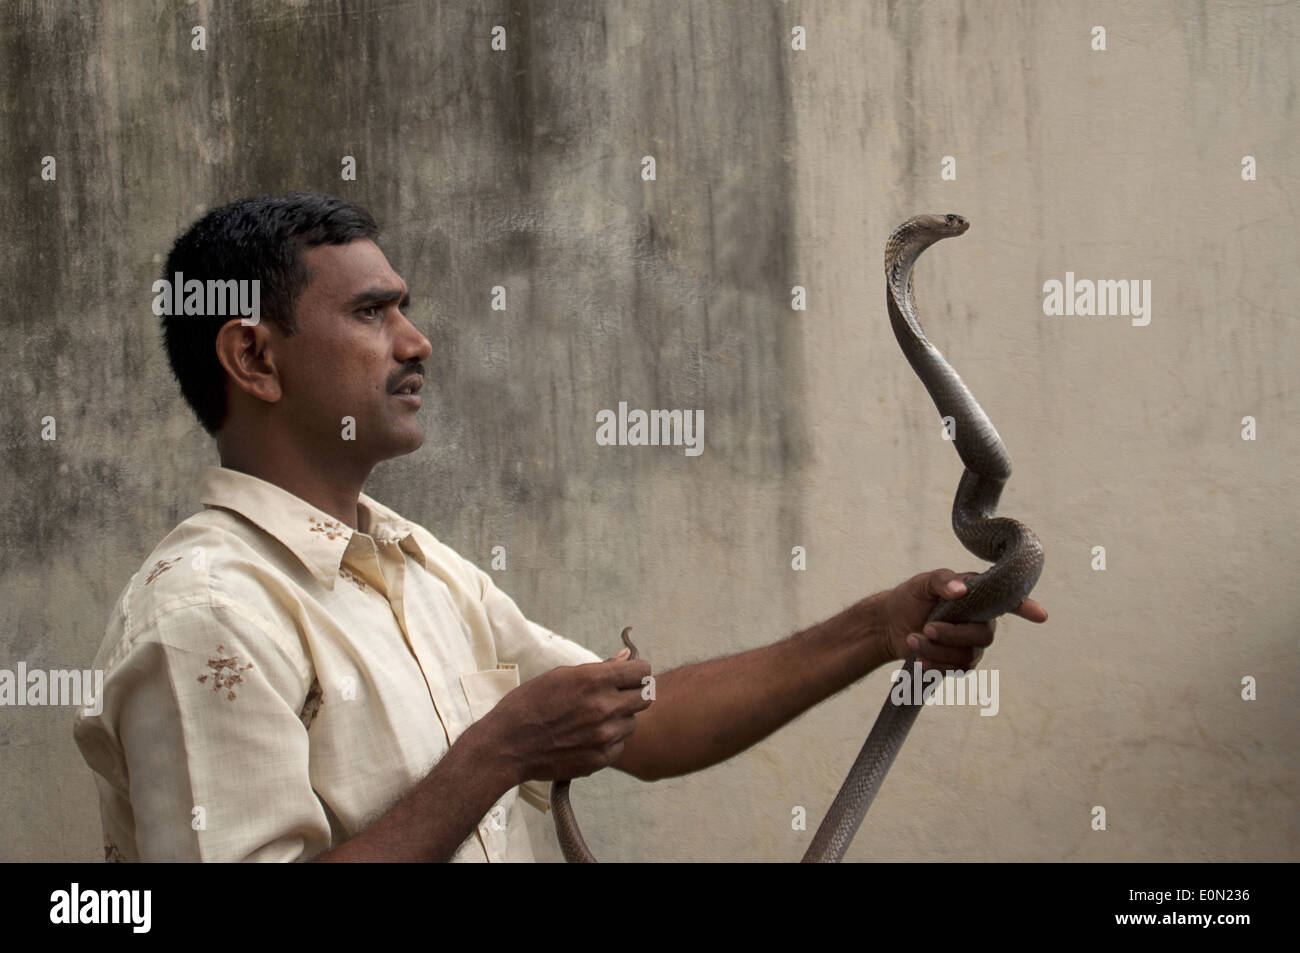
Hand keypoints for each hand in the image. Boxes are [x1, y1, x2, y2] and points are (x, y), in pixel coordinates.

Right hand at [475, 655, 652, 785]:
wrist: (507, 746)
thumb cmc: (528, 705)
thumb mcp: (559, 676)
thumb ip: (598, 668)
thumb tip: (625, 658)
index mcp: (594, 680)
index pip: (642, 671)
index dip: (637, 671)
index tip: (629, 675)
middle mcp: (604, 708)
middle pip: (645, 697)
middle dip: (633, 693)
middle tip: (616, 695)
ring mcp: (604, 736)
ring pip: (632, 722)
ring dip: (620, 718)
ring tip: (593, 718)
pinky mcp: (600, 759)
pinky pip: (620, 744)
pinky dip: (609, 740)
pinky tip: (587, 736)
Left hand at [879, 568, 1046, 672]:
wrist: (890, 624)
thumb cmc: (910, 598)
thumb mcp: (921, 583)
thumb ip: (941, 580)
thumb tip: (960, 588)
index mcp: (978, 595)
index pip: (1007, 601)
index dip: (1025, 607)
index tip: (1040, 615)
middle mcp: (981, 620)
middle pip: (983, 636)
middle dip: (952, 635)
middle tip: (926, 628)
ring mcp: (972, 643)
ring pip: (969, 656)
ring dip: (938, 650)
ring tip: (912, 639)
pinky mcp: (960, 662)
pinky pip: (959, 671)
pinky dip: (937, 665)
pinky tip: (920, 658)